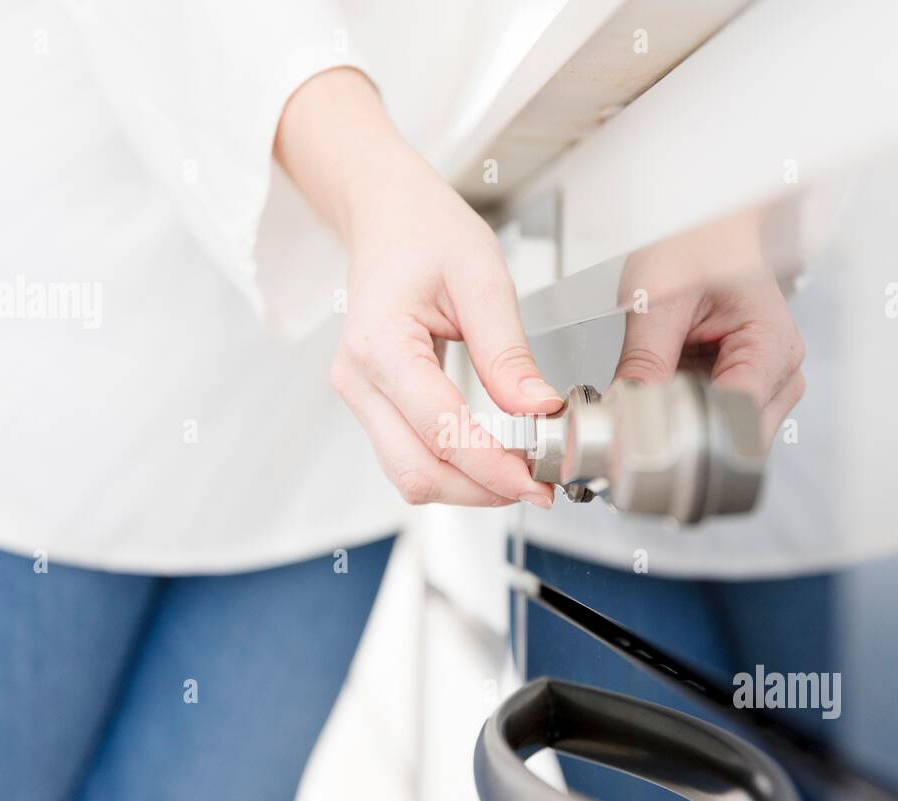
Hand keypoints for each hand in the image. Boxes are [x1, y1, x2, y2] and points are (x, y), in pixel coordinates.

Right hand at [275, 69, 560, 506]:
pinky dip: (452, 467)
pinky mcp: (372, 402)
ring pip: (409, 473)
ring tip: (520, 473)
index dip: (491, 466)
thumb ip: (508, 353)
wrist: (385, 213)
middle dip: (480, 490)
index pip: (439, 431)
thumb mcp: (483, 278)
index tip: (537, 479)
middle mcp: (358, 378)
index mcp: (380, 344)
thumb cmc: (425, 230)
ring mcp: (359, 395)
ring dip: (466, 486)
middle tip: (537, 486)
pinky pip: (408, 454)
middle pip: (416, 471)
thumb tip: (538, 410)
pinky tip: (491, 457)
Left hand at [613, 210, 804, 441]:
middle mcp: (780, 370)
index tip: (642, 433)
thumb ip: (643, 364)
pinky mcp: (743, 384)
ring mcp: (766, 381)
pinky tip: (665, 388)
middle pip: (735, 437)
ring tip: (652, 391)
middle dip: (683, 434)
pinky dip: (686, 412)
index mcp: (771, 344)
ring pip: (724, 435)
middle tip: (636, 416)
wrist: (702, 221)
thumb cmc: (694, 239)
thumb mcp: (656, 300)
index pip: (735, 419)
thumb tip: (625, 415)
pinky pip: (715, 419)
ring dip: (683, 424)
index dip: (686, 433)